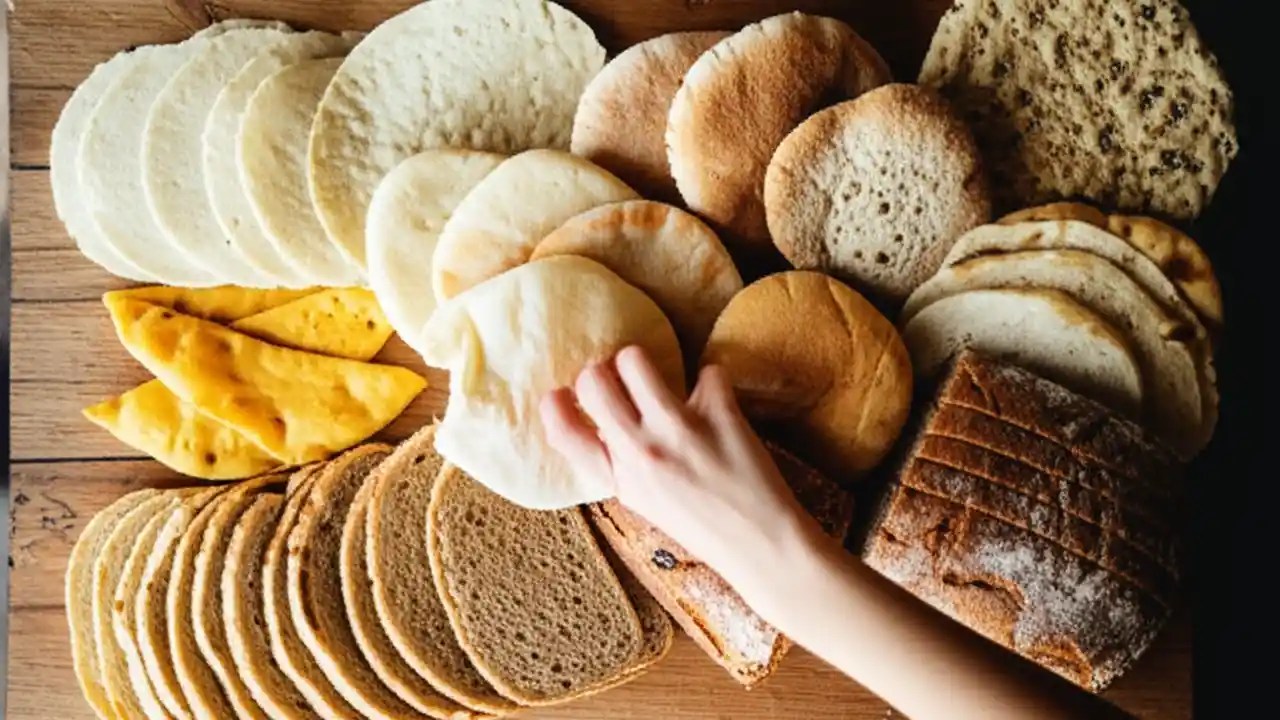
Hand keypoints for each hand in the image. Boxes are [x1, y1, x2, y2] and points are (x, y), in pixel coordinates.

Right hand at [539, 346, 824, 595]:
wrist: (760, 544)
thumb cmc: (701, 526)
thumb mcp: (642, 502)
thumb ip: (617, 464)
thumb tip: (602, 418)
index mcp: (619, 479)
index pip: (564, 432)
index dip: (555, 405)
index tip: (559, 394)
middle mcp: (642, 451)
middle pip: (593, 381)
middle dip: (602, 371)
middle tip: (620, 380)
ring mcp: (679, 429)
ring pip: (635, 359)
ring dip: (642, 362)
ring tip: (659, 381)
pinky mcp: (719, 413)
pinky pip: (708, 370)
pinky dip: (712, 383)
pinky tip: (717, 403)